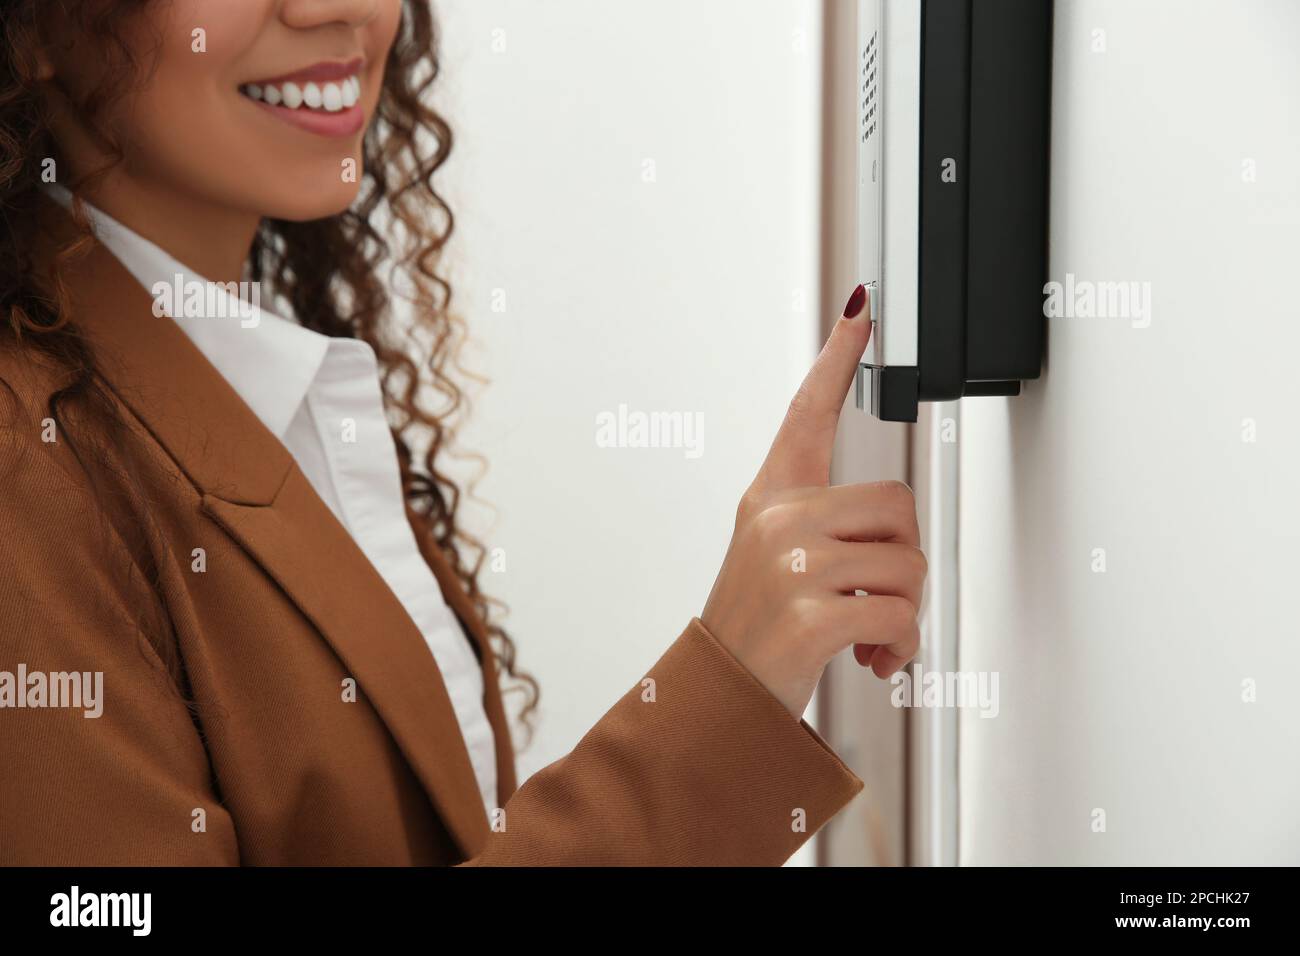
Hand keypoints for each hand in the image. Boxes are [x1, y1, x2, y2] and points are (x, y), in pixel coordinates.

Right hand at [700, 285, 925, 716]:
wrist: (720, 694)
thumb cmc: (754, 626)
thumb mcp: (771, 558)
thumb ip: (821, 524)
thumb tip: (893, 526)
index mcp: (770, 499)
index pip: (807, 413)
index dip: (837, 358)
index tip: (863, 308)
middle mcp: (777, 521)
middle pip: (898, 506)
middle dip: (905, 560)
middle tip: (877, 597)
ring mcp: (791, 565)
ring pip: (908, 564)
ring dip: (906, 613)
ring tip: (873, 637)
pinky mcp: (809, 614)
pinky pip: (900, 615)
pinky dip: (903, 648)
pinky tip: (874, 661)